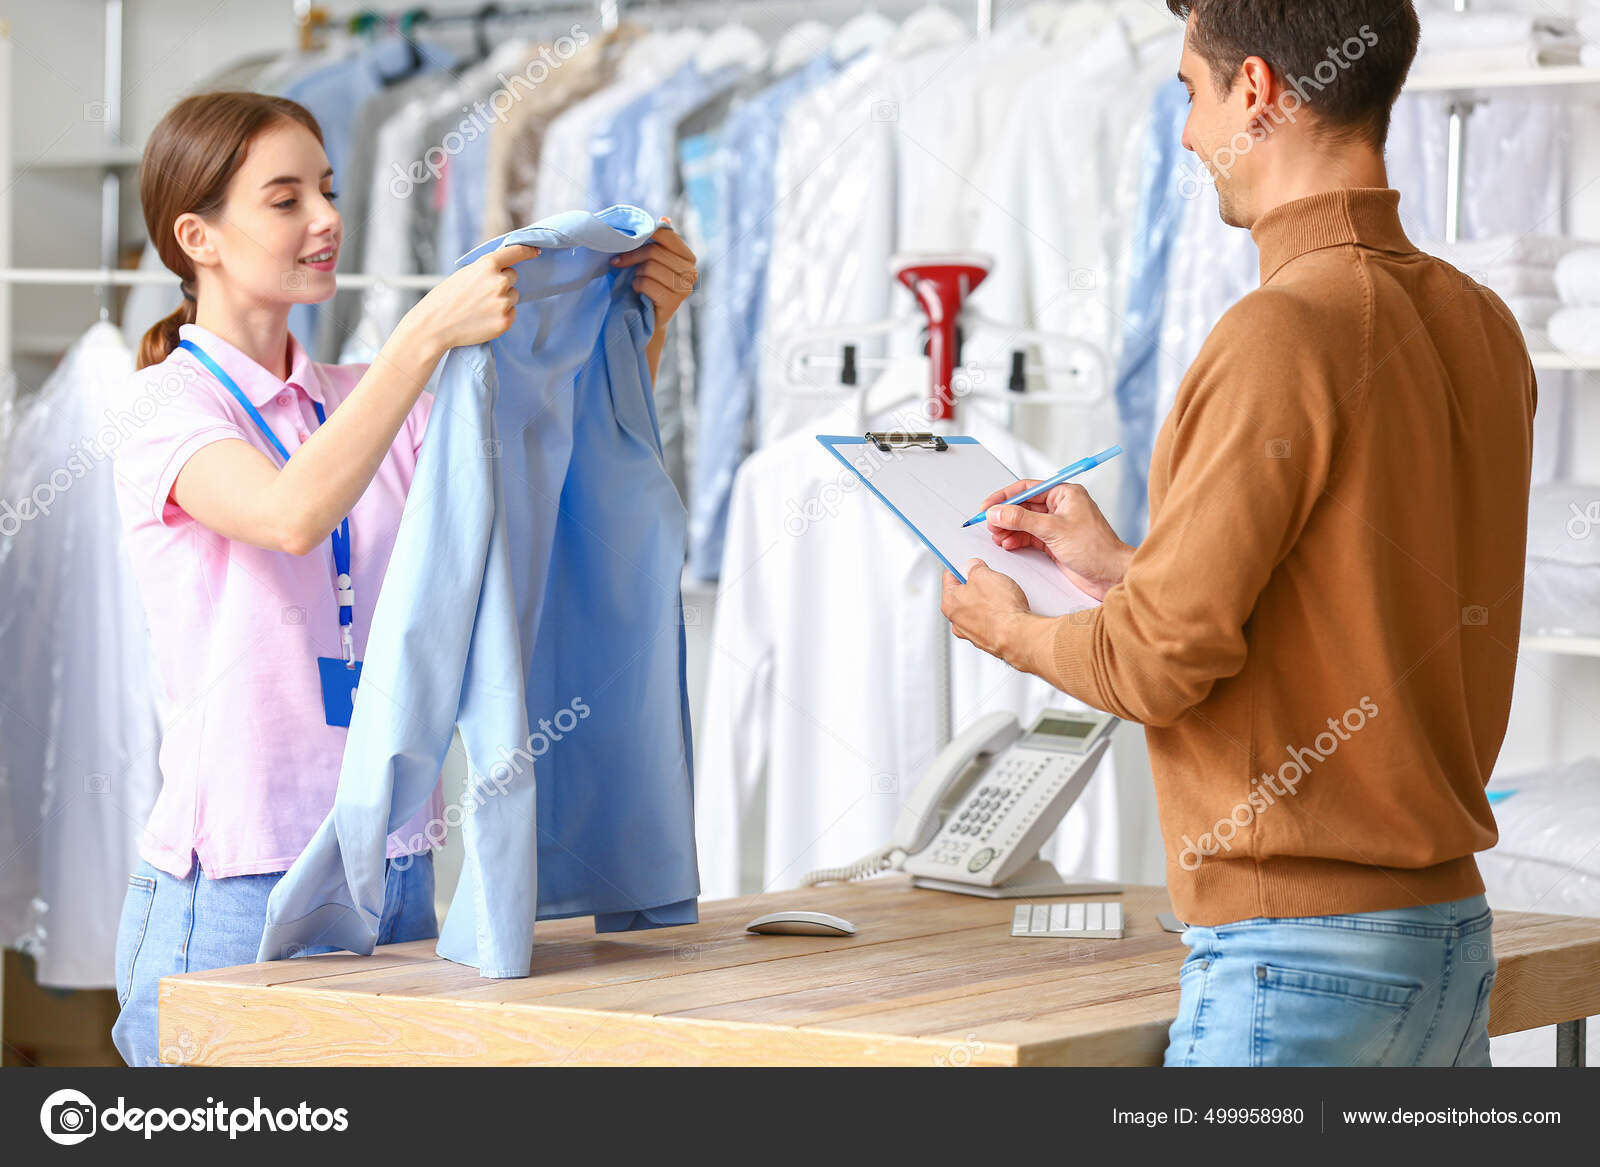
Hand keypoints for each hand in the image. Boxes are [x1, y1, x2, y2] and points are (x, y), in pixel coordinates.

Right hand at [401, 242, 540, 355]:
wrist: (435, 326)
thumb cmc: (446, 299)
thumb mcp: (465, 274)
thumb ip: (486, 270)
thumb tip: (505, 271)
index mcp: (487, 265)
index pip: (515, 252)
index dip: (527, 251)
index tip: (535, 251)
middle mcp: (499, 282)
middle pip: (513, 277)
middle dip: (502, 282)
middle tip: (482, 292)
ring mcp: (504, 303)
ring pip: (513, 296)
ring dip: (503, 299)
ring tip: (480, 307)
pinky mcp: (505, 322)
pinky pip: (512, 313)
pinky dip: (502, 315)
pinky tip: (484, 319)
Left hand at [610, 218, 696, 323]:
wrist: (647, 318)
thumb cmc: (649, 284)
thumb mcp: (652, 260)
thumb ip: (658, 242)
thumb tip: (664, 219)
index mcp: (688, 257)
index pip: (667, 235)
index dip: (644, 235)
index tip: (626, 241)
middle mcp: (691, 272)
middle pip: (654, 252)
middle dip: (632, 256)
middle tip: (617, 262)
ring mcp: (684, 289)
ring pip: (649, 268)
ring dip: (636, 274)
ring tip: (636, 279)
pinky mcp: (673, 303)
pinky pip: (647, 284)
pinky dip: (637, 285)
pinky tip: (638, 290)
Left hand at [940, 559, 1038, 665]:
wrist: (1018, 636)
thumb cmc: (1000, 610)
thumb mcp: (984, 575)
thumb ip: (975, 568)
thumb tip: (974, 568)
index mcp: (949, 603)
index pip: (949, 578)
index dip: (962, 568)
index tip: (970, 565)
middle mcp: (957, 621)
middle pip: (964, 595)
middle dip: (977, 586)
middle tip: (989, 581)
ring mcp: (972, 633)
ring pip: (977, 610)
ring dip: (988, 602)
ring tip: (1001, 597)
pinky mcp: (988, 640)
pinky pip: (990, 622)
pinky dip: (997, 616)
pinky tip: (1008, 611)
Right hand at [977, 479, 1132, 600]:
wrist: (1110, 575)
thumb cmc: (1095, 549)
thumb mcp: (1054, 530)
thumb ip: (1022, 520)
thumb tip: (997, 512)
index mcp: (1064, 494)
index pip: (1027, 489)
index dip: (1004, 497)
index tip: (987, 506)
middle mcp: (1060, 507)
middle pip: (1023, 506)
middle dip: (1005, 516)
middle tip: (990, 525)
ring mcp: (1056, 525)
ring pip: (1024, 523)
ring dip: (1009, 529)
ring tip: (997, 537)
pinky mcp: (1054, 542)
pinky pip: (1029, 537)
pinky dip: (1017, 540)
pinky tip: (1008, 544)